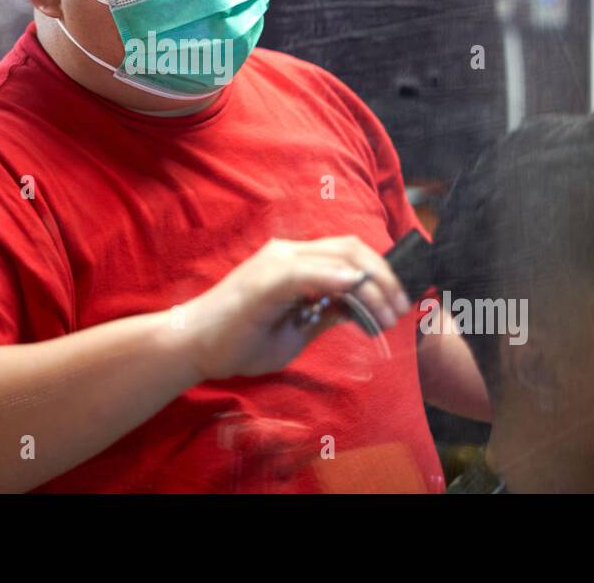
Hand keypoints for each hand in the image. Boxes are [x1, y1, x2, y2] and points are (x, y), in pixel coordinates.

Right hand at [177, 235, 411, 381]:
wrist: (193, 346)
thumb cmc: (238, 341)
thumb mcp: (296, 330)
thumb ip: (325, 314)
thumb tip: (359, 308)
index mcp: (293, 263)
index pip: (349, 254)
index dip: (381, 274)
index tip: (399, 303)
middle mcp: (287, 253)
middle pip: (352, 248)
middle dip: (385, 277)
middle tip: (400, 309)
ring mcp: (276, 263)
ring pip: (339, 256)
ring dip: (371, 284)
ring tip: (386, 313)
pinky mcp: (266, 280)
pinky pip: (309, 272)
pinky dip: (338, 280)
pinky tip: (355, 294)